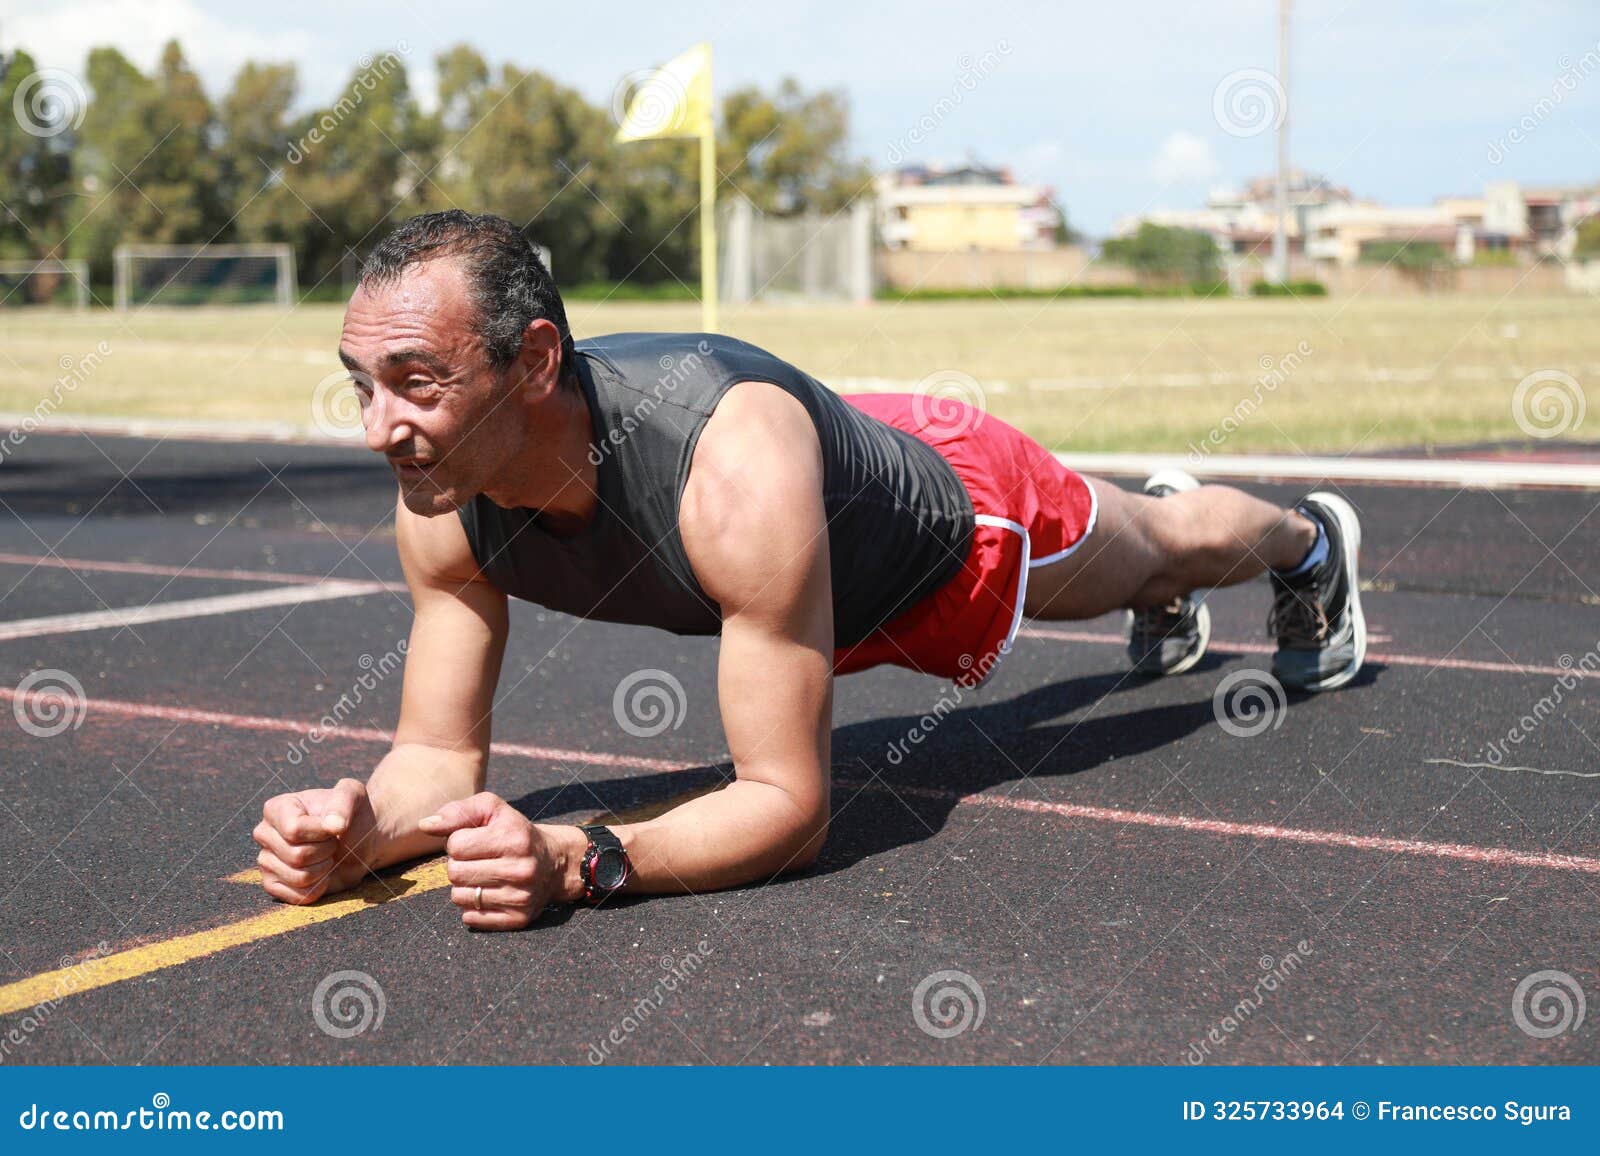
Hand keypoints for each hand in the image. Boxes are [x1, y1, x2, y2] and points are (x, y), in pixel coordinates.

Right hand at [253, 778, 376, 904]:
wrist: (358, 841)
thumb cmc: (352, 815)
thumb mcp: (354, 795)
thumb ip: (344, 800)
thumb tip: (334, 825)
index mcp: (276, 808)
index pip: (293, 830)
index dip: (322, 833)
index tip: (334, 826)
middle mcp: (264, 833)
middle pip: (297, 856)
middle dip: (326, 851)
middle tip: (331, 842)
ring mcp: (265, 860)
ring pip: (299, 877)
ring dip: (324, 868)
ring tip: (326, 856)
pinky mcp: (272, 885)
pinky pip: (298, 896)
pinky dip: (319, 887)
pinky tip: (322, 873)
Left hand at [418, 792, 565, 930]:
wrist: (555, 862)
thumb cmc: (516, 832)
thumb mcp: (493, 810)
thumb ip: (458, 811)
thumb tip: (425, 825)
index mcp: (513, 839)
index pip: (455, 845)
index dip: (458, 841)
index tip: (473, 841)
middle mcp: (520, 869)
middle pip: (455, 873)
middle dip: (458, 864)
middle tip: (475, 860)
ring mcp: (520, 897)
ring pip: (459, 897)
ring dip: (464, 886)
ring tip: (482, 876)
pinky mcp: (518, 918)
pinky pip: (471, 918)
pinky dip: (472, 907)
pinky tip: (488, 893)